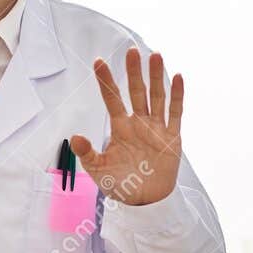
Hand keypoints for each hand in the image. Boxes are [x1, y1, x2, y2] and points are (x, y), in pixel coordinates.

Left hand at [70, 48, 183, 206]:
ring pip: (157, 96)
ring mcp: (156, 128)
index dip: (106, 81)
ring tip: (155, 55)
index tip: (98, 61)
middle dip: (133, 71)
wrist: (146, 202)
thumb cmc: (121, 184)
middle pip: (136, 91)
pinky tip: (178, 77)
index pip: (112, 99)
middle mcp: (138, 123)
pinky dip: (177, 96)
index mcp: (120, 128)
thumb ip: (87, 153)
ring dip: (156, 77)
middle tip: (131, 51)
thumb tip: (74, 137)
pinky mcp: (172, 137)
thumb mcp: (99, 170)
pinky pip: (175, 113)